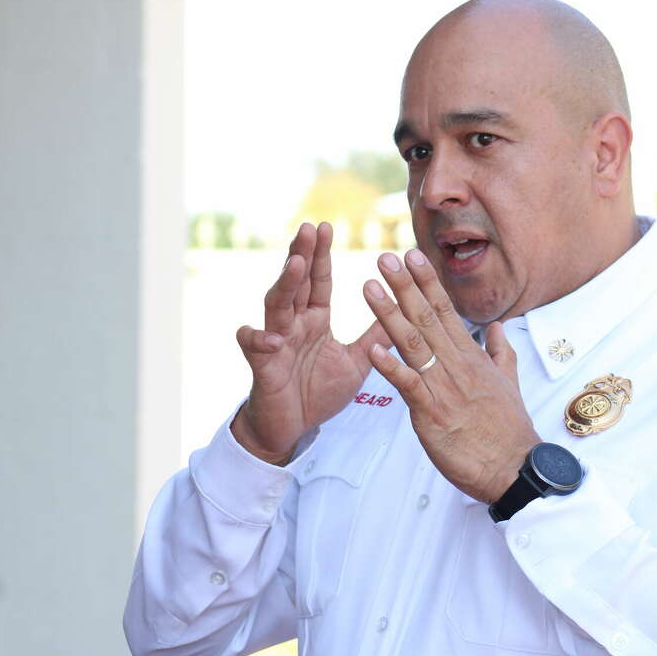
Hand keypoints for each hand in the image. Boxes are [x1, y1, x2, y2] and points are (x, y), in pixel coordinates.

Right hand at [232, 222, 389, 465]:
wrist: (291, 428)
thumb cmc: (317, 392)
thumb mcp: (356, 361)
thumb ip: (375, 336)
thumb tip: (403, 310)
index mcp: (314, 320)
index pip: (318, 281)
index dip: (321, 255)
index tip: (326, 227)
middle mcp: (292, 325)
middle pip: (295, 283)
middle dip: (301, 255)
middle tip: (309, 228)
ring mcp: (274, 342)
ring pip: (276, 307)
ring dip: (285, 285)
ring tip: (296, 265)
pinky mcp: (262, 367)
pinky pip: (254, 348)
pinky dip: (257, 340)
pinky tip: (268, 337)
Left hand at [362, 249, 540, 502]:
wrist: (514, 467)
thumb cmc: (509, 429)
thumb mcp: (508, 383)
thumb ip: (499, 352)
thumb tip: (495, 328)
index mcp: (470, 356)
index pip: (445, 311)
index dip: (427, 282)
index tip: (411, 256)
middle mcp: (455, 365)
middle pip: (425, 317)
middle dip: (404, 286)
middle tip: (384, 258)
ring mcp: (443, 387)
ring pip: (412, 342)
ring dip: (388, 313)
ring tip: (369, 287)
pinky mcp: (432, 413)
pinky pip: (408, 386)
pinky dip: (391, 367)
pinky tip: (373, 350)